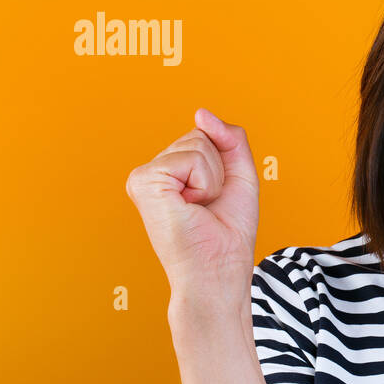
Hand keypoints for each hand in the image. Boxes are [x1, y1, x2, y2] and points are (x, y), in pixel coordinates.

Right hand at [126, 108, 260, 298]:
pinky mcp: (143, 182)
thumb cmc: (228, 233)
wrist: (219, 271)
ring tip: (200, 208)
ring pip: (199, 144)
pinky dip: (205, 183)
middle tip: (209, 205)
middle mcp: (153, 172)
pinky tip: (191, 208)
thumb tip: (201, 113)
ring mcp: (144, 176)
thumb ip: (229, 138)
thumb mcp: (239, 175)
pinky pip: (192, 158)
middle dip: (220, 170)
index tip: (216, 198)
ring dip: (214, 179)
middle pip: (201, 135)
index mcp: (171, 171)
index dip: (225, 163)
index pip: (205, 134)